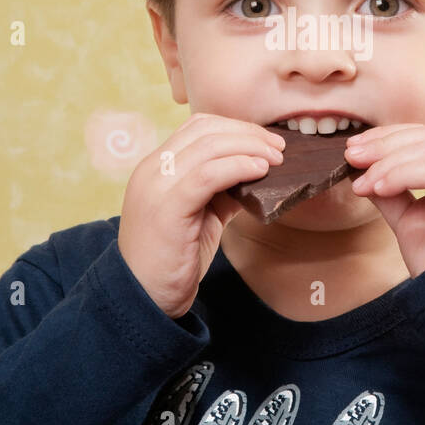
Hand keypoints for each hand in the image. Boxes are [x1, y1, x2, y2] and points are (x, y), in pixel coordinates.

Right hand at [117, 114, 285, 317]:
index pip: (197, 127)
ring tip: (276, 159)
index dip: (235, 127)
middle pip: (205, 130)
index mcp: (156, 166)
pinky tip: (259, 171)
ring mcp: (156, 186)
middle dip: (248, 133)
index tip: (266, 140)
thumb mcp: (200, 216)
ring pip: (208, 147)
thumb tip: (255, 173)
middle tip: (279, 147)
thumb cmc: (173, 258)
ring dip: (249, 147)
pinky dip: (238, 167)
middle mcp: (152, 169)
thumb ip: (220, 191)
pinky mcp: (167, 207)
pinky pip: (207, 175)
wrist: (144, 297)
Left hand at [344, 125, 424, 278]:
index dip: (385, 138)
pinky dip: (400, 175)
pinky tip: (378, 189)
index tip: (353, 149)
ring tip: (361, 183)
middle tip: (351, 157)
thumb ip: (390, 192)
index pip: (423, 136)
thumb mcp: (406, 219)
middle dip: (381, 145)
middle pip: (424, 138)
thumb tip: (362, 169)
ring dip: (385, 164)